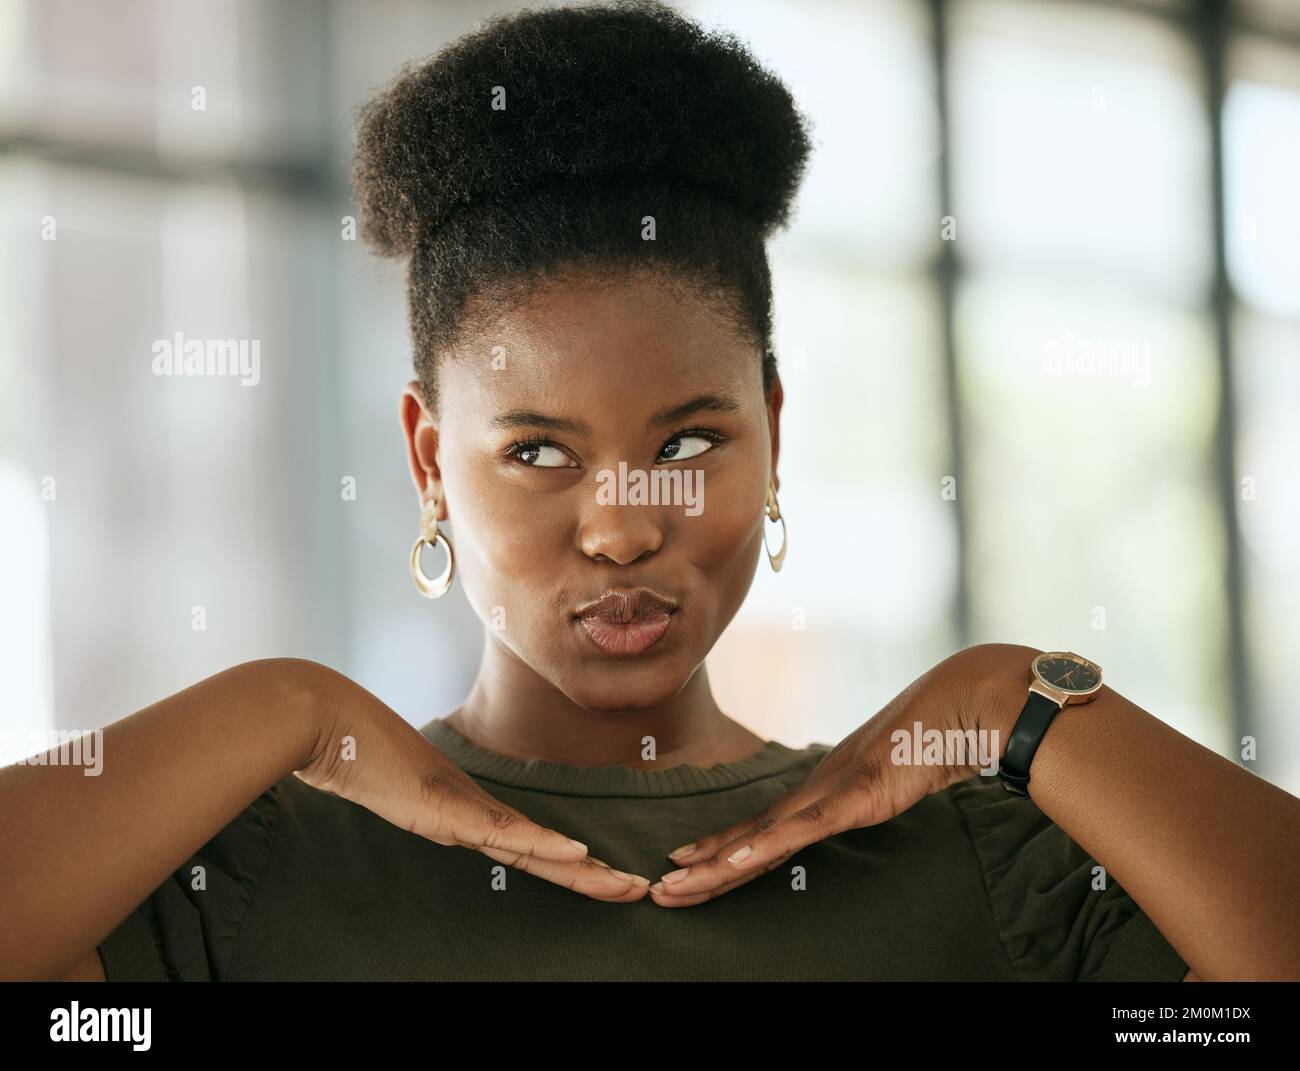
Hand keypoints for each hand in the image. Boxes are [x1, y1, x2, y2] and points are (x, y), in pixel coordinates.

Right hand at [291, 662, 651, 900]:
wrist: (329, 723)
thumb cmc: (358, 755)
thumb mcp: (398, 795)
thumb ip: (424, 806)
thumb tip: (441, 817)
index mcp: (467, 813)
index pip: (529, 847)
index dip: (569, 867)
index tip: (607, 879)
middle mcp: (474, 810)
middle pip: (546, 851)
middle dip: (595, 876)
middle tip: (642, 890)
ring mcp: (463, 807)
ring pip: (537, 846)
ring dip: (586, 870)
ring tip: (628, 886)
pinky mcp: (446, 806)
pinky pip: (502, 832)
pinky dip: (543, 844)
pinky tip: (577, 854)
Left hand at [648, 644, 1033, 906]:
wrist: (961, 705)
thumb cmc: (935, 738)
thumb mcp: (897, 778)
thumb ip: (876, 794)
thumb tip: (871, 801)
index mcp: (823, 790)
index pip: (762, 828)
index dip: (721, 849)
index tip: (683, 862)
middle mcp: (815, 790)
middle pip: (747, 838)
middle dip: (701, 866)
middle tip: (659, 889)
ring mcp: (830, 792)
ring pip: (759, 839)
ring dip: (714, 866)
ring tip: (673, 886)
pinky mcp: (853, 797)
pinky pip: (801, 831)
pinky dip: (762, 849)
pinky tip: (729, 864)